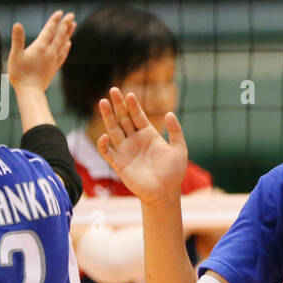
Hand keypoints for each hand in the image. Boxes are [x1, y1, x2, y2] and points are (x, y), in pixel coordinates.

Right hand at [7, 10, 75, 92]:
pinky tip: (68, 44)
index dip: (54, 20)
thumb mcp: (15, 55)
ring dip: (68, 33)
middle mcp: (49, 52)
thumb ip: (17, 39)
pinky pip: (63, 55)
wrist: (30, 92)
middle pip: (59, 35)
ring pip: (63, 43)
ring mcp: (53, 60)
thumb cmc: (19, 74)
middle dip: (65, 24)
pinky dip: (66, 48)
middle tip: (71, 14)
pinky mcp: (54, 68)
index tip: (60, 12)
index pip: (49, 30)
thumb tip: (17, 24)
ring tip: (74, 25)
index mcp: (39, 47)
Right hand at [96, 87, 188, 207]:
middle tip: (113, 90)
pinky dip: (104, 144)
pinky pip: (107, 151)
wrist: (165, 193)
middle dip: (118, 105)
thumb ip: (175, 131)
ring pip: (113, 130)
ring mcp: (125, 150)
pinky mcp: (119, 163)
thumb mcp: (179, 149)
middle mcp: (135, 140)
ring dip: (108, 117)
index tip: (129, 94)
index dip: (133, 105)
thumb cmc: (174, 173)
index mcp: (148, 134)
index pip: (138, 115)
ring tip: (103, 102)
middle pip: (123, 118)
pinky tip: (105, 136)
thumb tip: (170, 113)